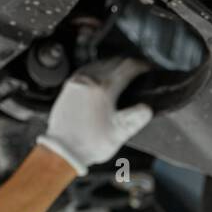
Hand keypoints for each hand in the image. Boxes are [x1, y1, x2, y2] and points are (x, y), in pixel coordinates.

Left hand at [36, 57, 153, 175]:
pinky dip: (99, 70)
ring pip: (100, 62)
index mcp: (104, 88)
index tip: (148, 69)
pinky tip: (103, 79)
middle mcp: (89, 80)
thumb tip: (148, 108)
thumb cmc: (88, 144)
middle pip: (115, 61)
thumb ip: (137, 118)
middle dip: (129, 64)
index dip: (142, 66)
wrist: (63, 150)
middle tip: (138, 72)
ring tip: (123, 74)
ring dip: (114, 65)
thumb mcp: (120, 133)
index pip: (128, 66)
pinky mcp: (69, 86)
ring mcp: (77, 81)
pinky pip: (88, 69)